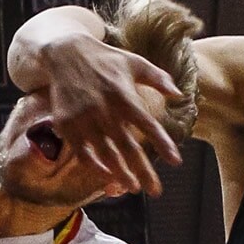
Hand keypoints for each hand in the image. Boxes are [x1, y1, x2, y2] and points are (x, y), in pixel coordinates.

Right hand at [39, 35, 182, 196]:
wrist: (64, 52)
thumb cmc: (105, 59)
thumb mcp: (135, 62)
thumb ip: (158, 78)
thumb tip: (179, 94)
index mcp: (124, 94)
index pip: (148, 124)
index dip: (162, 144)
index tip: (175, 161)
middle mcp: (105, 108)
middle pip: (128, 146)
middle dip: (143, 170)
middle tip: (155, 190)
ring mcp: (84, 117)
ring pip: (106, 153)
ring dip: (120, 173)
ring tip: (133, 188)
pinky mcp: (67, 123)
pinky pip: (82, 151)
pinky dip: (95, 165)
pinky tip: (106, 175)